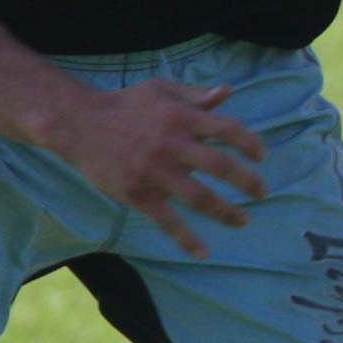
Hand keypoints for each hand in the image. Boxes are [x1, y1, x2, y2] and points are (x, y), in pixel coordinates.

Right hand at [55, 78, 267, 255]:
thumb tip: (228, 92)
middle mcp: (172, 144)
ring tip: (243, 220)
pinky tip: (203, 252)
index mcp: (181, 117)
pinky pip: (167, 220)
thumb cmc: (125, 104)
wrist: (79, 123)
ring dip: (226, 212)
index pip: (228, 129)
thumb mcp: (161, 89)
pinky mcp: (137, 193)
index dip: (250, 142)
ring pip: (199, 197)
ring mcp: (154, 171)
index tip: (261, 156)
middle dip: (247, 181)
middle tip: (263, 192)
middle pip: (220, 165)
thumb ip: (195, 95)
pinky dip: (186, 238)